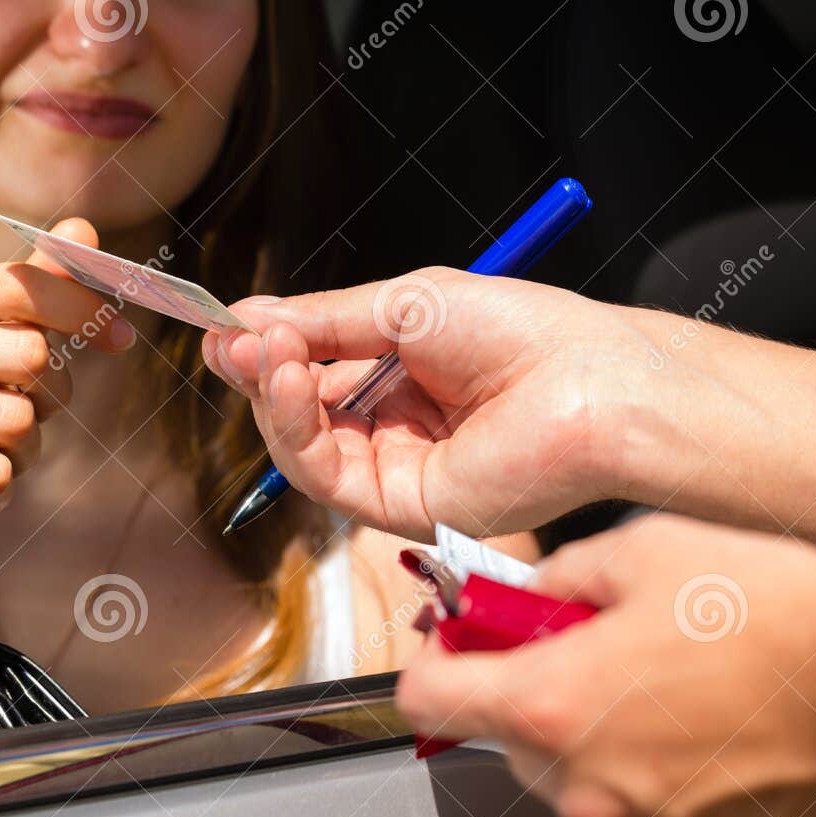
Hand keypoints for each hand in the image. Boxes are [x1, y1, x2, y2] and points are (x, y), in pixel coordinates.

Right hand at [202, 268, 664, 540]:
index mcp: (402, 375)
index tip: (225, 326)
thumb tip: (246, 317)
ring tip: (265, 354)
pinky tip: (292, 382)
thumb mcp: (405, 307)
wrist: (590, 385)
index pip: (314, 370)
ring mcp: (397, 471)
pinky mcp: (401, 509)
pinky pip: (326, 477)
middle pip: (299, 412)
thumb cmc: (524, 334)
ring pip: (303, 447)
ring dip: (273, 399)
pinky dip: (296, 430)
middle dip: (261, 373)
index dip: (267, 351)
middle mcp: (395, 427)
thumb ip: (324, 321)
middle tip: (234, 340)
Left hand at [395, 514, 815, 816]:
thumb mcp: (652, 550)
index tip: (460, 644)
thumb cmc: (783, 617)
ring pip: (579, 785)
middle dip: (539, 696)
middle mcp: (583, 788)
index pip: (428, 700)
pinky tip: (716, 742)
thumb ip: (562, 577)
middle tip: (600, 651)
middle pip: (510, 743)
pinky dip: (660, 787)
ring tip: (680, 694)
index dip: (436, 662)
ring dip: (603, 744)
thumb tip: (527, 594)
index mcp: (552, 705)